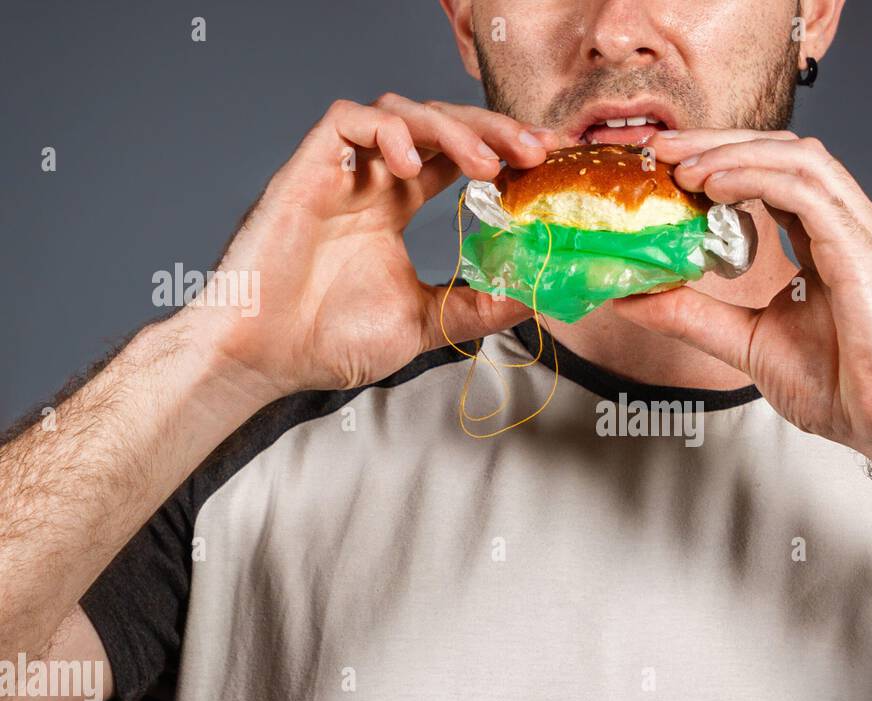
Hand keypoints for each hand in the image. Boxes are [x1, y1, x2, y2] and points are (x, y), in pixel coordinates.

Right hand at [191, 94, 562, 400]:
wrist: (262, 357)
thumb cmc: (328, 339)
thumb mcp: (426, 323)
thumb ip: (478, 306)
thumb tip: (538, 294)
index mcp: (396, 207)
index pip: (459, 156)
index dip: (503, 149)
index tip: (549, 160)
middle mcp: (372, 181)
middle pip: (440, 125)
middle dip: (492, 128)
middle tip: (536, 149)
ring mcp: (340, 172)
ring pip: (401, 111)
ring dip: (451, 127)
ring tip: (485, 164)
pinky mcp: (307, 170)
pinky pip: (348, 120)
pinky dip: (388, 130)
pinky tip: (416, 166)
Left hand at [611, 129, 871, 456]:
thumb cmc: (845, 388)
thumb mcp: (745, 342)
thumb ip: (693, 315)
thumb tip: (632, 296)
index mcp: (827, 237)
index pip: (771, 173)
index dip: (719, 158)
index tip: (666, 163)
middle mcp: (847, 223)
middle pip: (781, 150)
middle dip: (718, 141)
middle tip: (662, 147)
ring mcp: (860, 231)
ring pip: (798, 156)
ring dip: (734, 152)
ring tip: (683, 165)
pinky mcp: (864, 250)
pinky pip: (808, 191)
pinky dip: (758, 178)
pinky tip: (716, 187)